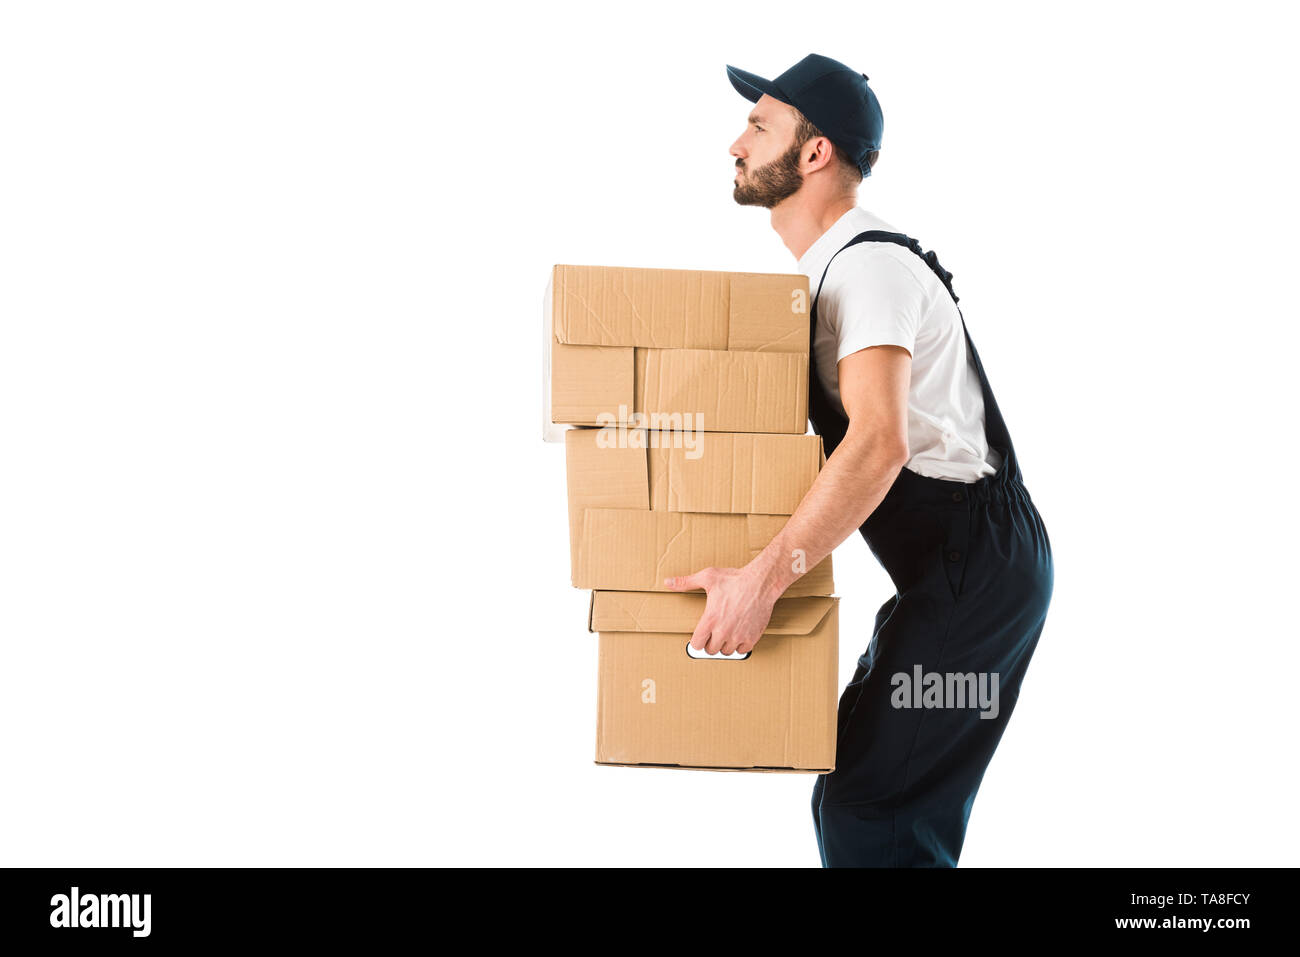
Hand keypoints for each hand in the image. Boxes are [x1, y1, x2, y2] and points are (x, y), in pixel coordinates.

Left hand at [663, 564, 777, 655]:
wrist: (760, 583)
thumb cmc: (735, 579)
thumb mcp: (708, 577)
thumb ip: (686, 582)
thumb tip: (668, 582)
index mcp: (710, 619)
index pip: (696, 645)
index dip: (697, 641)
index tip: (701, 636)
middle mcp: (723, 631)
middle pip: (711, 650)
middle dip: (711, 643)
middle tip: (714, 633)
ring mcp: (738, 636)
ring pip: (726, 652)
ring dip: (725, 646)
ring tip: (726, 634)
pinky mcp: (752, 637)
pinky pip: (742, 650)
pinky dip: (740, 645)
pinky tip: (739, 635)